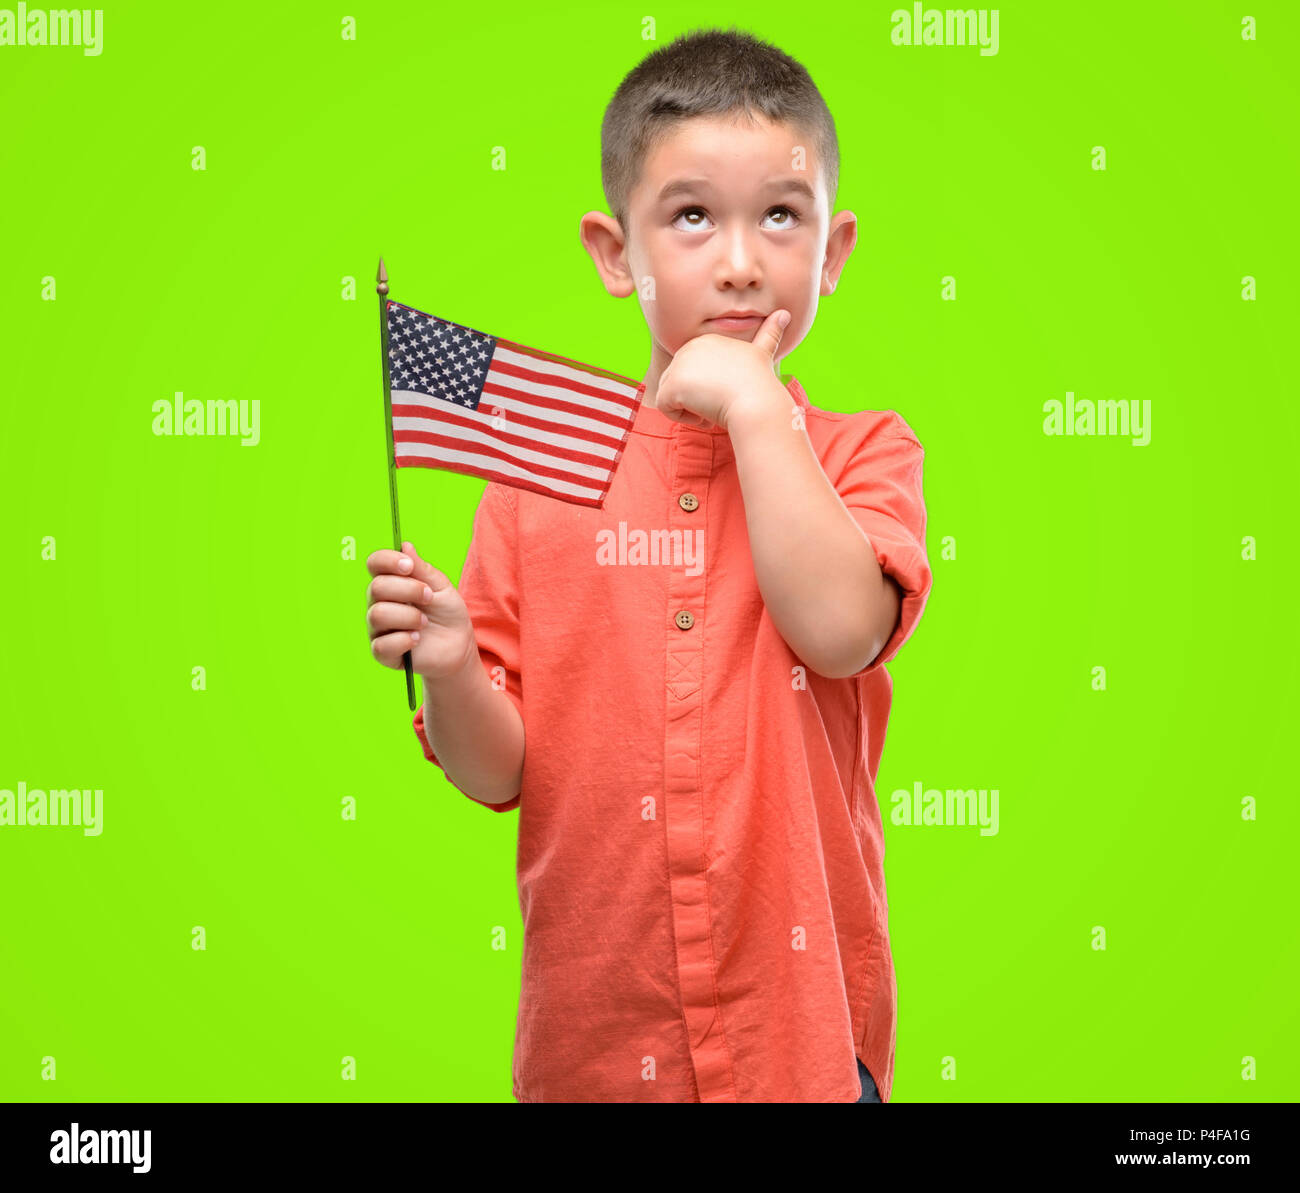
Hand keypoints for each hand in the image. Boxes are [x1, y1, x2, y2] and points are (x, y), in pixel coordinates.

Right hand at [365, 541, 476, 679]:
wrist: (457, 645)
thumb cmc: (447, 613)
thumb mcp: (440, 587)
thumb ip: (422, 569)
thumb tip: (405, 546)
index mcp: (391, 582)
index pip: (374, 563)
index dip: (388, 560)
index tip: (409, 566)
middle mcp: (379, 603)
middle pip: (376, 587)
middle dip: (408, 590)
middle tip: (429, 597)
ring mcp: (378, 628)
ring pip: (377, 614)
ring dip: (408, 616)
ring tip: (425, 622)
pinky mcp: (382, 653)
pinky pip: (381, 645)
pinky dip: (404, 640)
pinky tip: (417, 639)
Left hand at [653, 309, 790, 430]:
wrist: (756, 402)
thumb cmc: (761, 384)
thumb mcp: (763, 353)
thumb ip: (769, 334)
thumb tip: (785, 314)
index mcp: (707, 340)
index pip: (693, 371)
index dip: (708, 387)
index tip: (728, 393)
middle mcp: (690, 346)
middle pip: (679, 381)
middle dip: (696, 397)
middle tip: (721, 403)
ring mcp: (679, 364)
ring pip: (670, 394)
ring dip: (690, 407)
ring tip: (713, 408)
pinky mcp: (672, 385)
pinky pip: (664, 407)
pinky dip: (682, 417)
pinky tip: (704, 415)